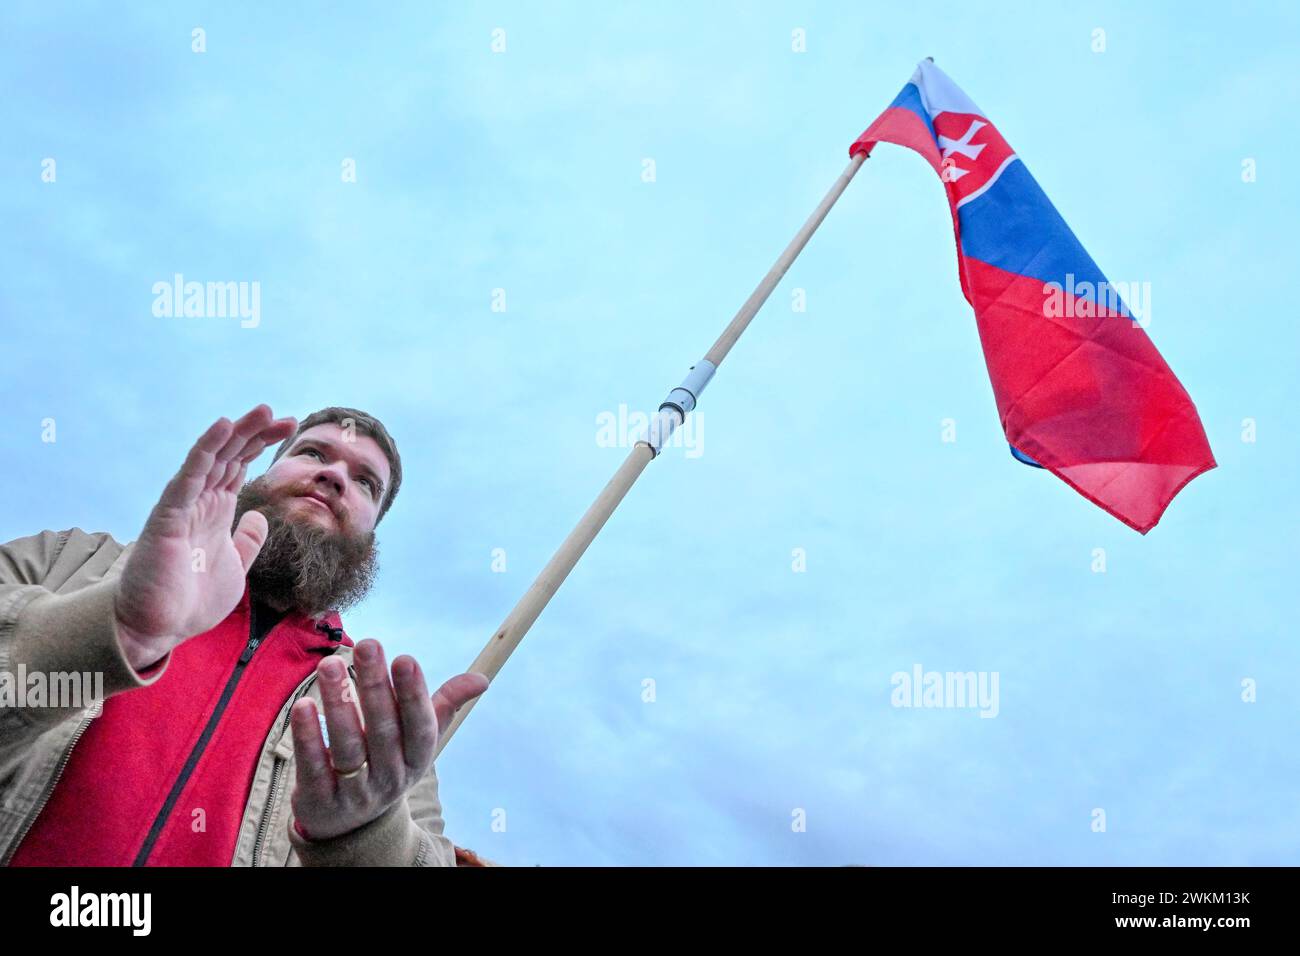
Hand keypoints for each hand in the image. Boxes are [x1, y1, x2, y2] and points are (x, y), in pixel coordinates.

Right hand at [113, 405, 296, 670]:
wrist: (160, 629)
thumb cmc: (191, 600)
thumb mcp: (235, 566)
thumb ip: (247, 541)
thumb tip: (260, 517)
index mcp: (216, 511)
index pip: (240, 466)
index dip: (262, 444)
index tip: (290, 427)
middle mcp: (200, 502)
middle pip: (229, 456)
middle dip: (255, 433)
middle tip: (283, 415)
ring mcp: (183, 506)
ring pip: (212, 458)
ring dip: (235, 433)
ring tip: (262, 412)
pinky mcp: (168, 516)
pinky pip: (188, 477)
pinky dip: (205, 451)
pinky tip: (222, 428)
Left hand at [288, 639, 488, 840]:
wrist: (354, 826)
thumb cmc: (390, 762)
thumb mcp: (420, 739)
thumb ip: (445, 705)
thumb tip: (482, 679)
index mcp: (417, 758)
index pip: (419, 727)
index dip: (413, 695)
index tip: (405, 658)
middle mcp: (390, 777)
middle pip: (383, 730)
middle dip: (375, 685)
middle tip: (367, 644)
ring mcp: (355, 793)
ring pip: (348, 747)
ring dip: (339, 704)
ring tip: (331, 663)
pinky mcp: (320, 801)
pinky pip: (313, 767)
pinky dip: (308, 737)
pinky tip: (303, 705)